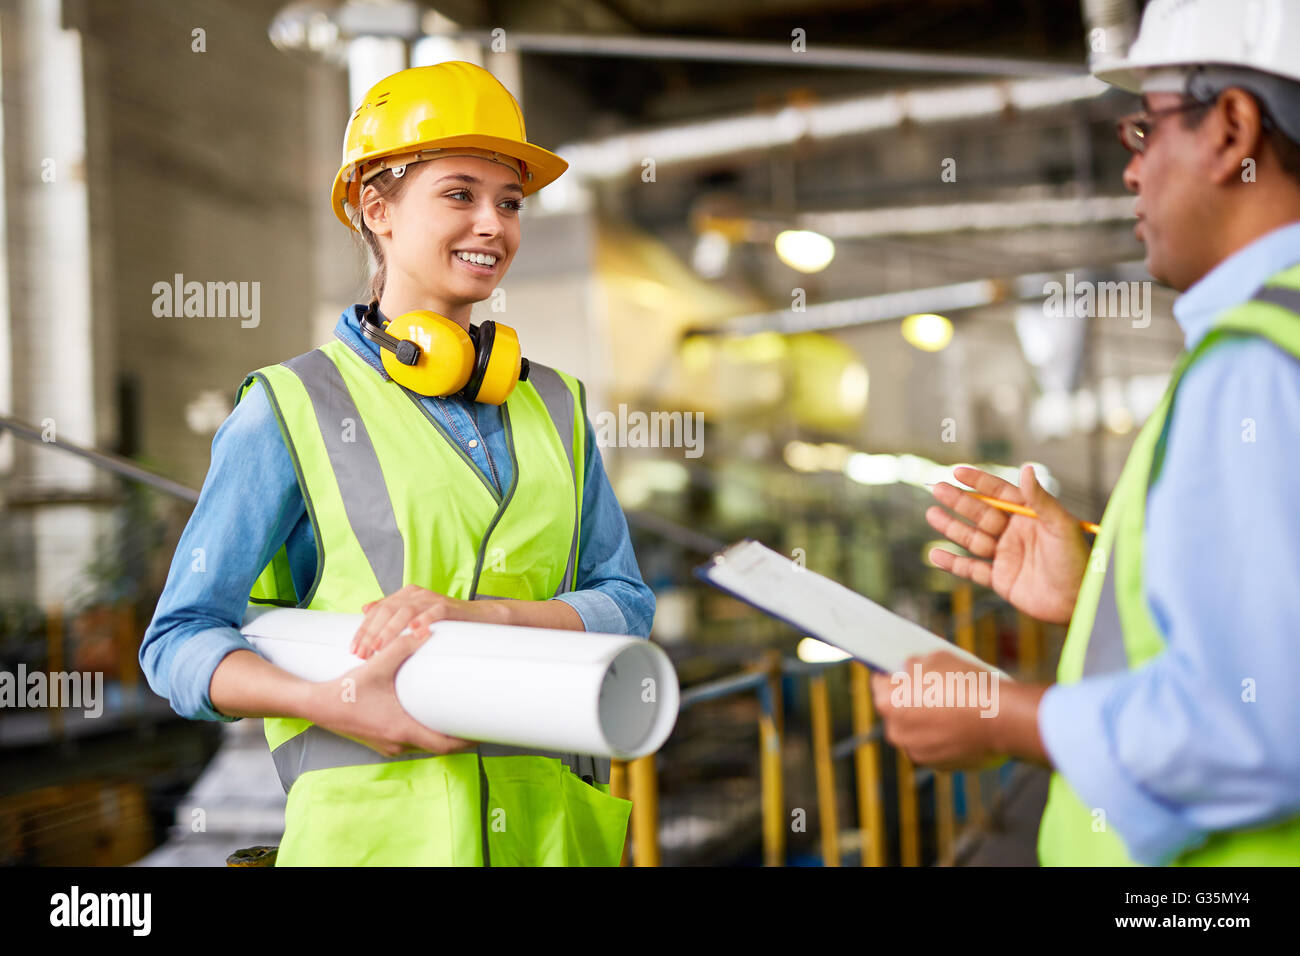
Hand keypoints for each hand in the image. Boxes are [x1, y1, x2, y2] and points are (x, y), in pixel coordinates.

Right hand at [311, 626, 472, 756]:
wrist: (314, 705)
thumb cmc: (346, 689)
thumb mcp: (377, 666)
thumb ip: (403, 646)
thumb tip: (426, 630)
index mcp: (402, 729)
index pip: (445, 745)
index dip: (467, 740)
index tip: (484, 732)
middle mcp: (398, 743)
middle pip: (437, 747)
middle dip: (457, 737)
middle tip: (475, 722)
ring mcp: (388, 746)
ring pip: (423, 746)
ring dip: (439, 736)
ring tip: (456, 719)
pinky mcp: (380, 742)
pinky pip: (409, 743)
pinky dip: (423, 734)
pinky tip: (427, 719)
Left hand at [349, 584, 506, 658]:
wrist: (480, 617)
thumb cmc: (445, 623)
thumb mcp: (416, 616)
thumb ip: (393, 612)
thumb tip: (366, 609)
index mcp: (405, 595)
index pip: (377, 610)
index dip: (363, 630)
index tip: (353, 649)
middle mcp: (416, 594)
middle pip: (387, 611)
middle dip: (371, 633)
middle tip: (361, 653)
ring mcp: (432, 599)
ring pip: (405, 611)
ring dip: (389, 630)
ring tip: (379, 647)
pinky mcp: (448, 606)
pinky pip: (433, 612)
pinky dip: (423, 621)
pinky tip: (414, 632)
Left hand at [869, 651, 1047, 769]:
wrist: (1001, 718)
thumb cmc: (967, 685)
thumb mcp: (936, 658)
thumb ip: (915, 665)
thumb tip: (908, 669)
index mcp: (888, 702)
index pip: (879, 683)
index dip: (892, 676)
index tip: (903, 674)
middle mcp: (896, 732)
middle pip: (896, 711)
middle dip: (909, 700)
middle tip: (932, 689)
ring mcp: (916, 752)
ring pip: (915, 731)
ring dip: (926, 722)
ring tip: (952, 708)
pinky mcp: (937, 766)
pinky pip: (933, 747)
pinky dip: (942, 738)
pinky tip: (961, 725)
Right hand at [926, 464, 1088, 624]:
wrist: (1080, 602)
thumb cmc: (1078, 561)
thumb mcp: (1061, 526)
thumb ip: (1040, 499)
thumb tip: (1026, 468)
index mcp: (1030, 517)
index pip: (1000, 494)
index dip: (979, 483)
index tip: (958, 472)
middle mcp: (1015, 534)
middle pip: (981, 514)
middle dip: (959, 502)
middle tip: (937, 489)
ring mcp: (1006, 556)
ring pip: (972, 538)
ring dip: (952, 527)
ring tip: (931, 514)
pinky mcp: (1000, 579)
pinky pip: (972, 569)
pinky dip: (953, 563)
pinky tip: (935, 554)